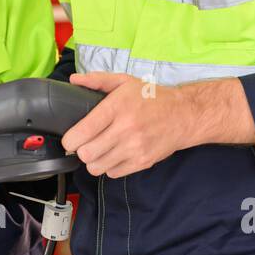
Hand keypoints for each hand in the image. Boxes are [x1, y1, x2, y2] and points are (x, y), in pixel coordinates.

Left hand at [63, 72, 195, 177]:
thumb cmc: (152, 97)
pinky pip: (113, 173)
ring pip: (97, 167)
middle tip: (85, 144)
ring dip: (94, 160)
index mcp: (117, 107)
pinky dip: (109, 167)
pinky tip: (114, 155)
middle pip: (87, 154)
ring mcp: (135, 148)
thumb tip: (73, 80)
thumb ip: (97, 80)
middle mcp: (125, 129)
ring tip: (99, 150)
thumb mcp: (125, 81)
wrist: (184, 115)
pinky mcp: (143, 162)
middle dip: (81, 150)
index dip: (70, 140)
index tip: (70, 138)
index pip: (83, 132)